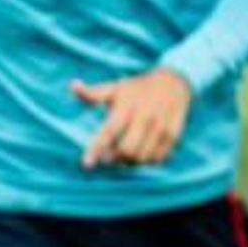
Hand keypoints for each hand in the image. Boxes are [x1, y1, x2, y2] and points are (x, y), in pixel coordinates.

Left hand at [73, 69, 194, 168]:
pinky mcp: (174, 134)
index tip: (86, 164)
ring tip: (123, 157)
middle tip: (108, 157)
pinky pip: (159, 158)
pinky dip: (147, 162)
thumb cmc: (136, 89)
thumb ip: (93, 93)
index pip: (109, 131)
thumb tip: (73, 85)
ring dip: (130, 162)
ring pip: (143, 157)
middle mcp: (146, 116)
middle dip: (114, 159)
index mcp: (128, 105)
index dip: (97, 149)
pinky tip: (141, 155)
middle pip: (127, 149)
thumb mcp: (115, 87)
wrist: (174, 82)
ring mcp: (162, 126)